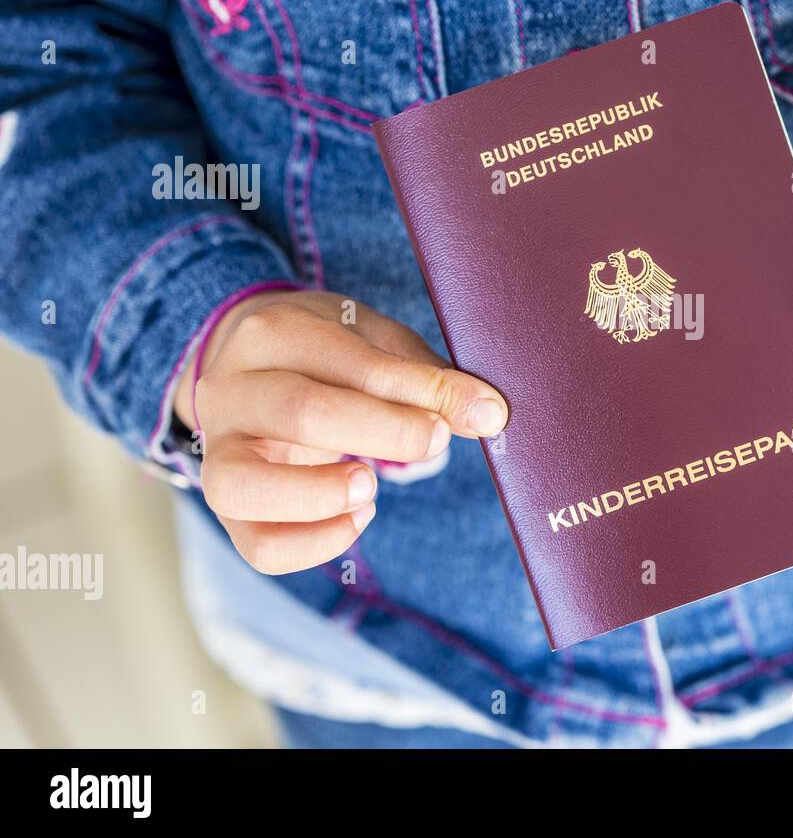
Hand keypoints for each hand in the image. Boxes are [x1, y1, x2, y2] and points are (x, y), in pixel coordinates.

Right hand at [174, 289, 507, 574]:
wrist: (244, 367)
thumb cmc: (323, 353)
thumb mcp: (371, 341)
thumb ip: (423, 376)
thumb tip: (486, 415)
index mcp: (275, 333)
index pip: (352, 363)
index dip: (421, 391)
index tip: (481, 410)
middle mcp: (234, 390)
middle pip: (300, 413)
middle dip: (385, 432)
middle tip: (436, 440)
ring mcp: (218, 450)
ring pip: (244, 486)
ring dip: (322, 495)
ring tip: (371, 488)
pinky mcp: (224, 503)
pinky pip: (256, 545)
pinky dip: (314, 545)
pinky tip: (358, 519)